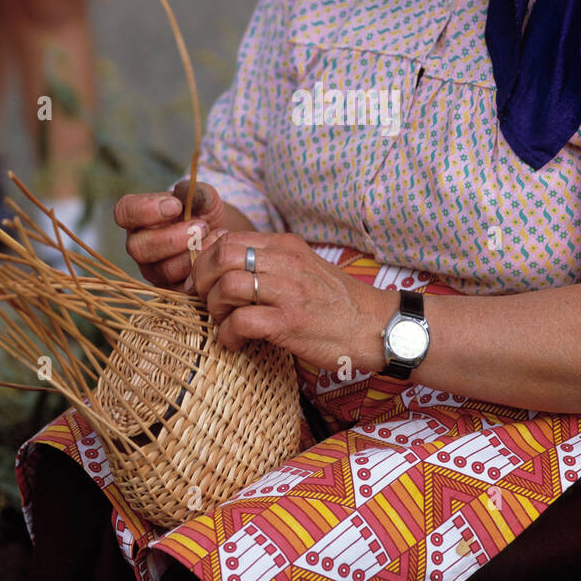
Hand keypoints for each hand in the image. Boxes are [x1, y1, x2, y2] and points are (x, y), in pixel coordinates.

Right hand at [114, 182, 226, 289]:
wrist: (218, 238)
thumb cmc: (203, 213)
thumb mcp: (204, 198)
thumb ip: (195, 192)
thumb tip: (184, 193)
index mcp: (138, 217)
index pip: (124, 212)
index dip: (146, 210)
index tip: (175, 205)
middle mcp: (140, 245)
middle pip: (138, 248)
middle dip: (172, 238)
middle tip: (201, 226)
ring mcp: (154, 269)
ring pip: (163, 270)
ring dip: (193, 254)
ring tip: (215, 236)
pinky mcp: (172, 288)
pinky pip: (182, 287)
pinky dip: (202, 270)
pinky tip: (216, 254)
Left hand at [186, 229, 391, 374]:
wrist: (378, 326)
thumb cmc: (337, 302)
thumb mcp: (304, 268)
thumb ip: (270, 263)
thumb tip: (224, 267)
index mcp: (286, 246)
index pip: (227, 239)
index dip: (204, 261)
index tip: (202, 284)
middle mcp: (286, 262)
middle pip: (220, 257)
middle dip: (202, 282)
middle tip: (206, 303)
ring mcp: (289, 291)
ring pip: (226, 286)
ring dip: (214, 309)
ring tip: (224, 324)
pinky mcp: (290, 322)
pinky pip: (241, 321)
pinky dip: (228, 334)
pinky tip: (236, 342)